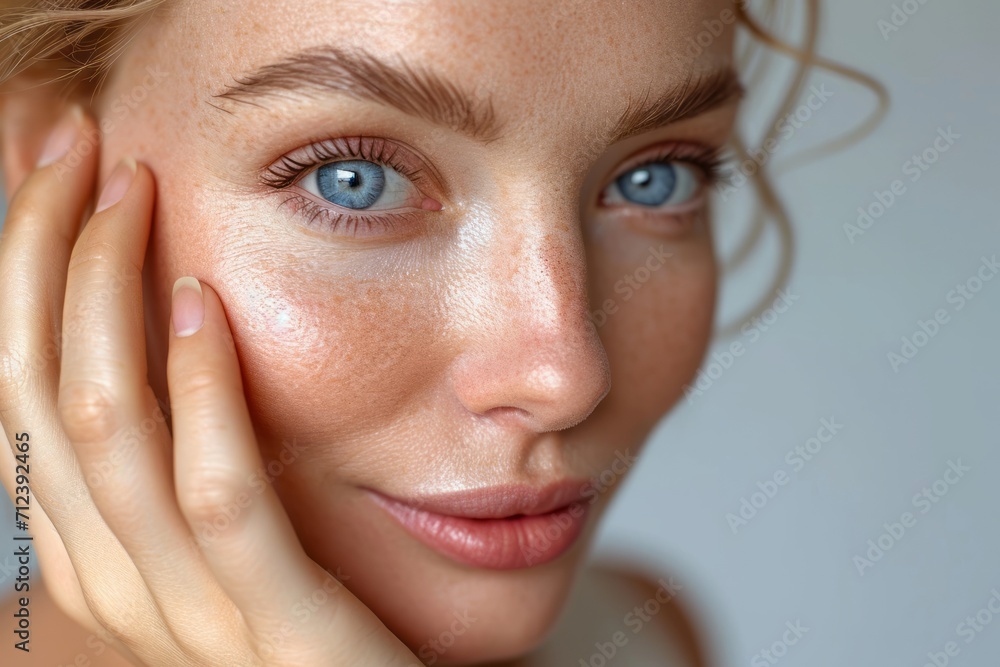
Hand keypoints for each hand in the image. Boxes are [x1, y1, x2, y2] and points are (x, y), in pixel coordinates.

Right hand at [0, 106, 421, 665]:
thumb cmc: (325, 615)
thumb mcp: (235, 533)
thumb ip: (184, 455)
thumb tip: (160, 323)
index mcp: (101, 559)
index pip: (23, 397)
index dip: (23, 275)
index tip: (59, 173)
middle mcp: (124, 587)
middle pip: (40, 397)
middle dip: (46, 254)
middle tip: (81, 146)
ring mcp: (193, 617)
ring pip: (105, 433)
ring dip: (103, 293)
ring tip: (133, 191)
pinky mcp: (282, 631)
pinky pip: (218, 498)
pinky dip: (200, 393)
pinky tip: (202, 303)